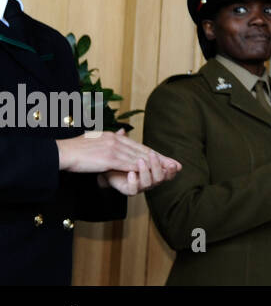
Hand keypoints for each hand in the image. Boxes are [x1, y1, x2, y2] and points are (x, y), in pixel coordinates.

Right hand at [58, 129, 177, 174]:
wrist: (62, 152)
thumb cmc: (76, 149)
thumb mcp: (96, 139)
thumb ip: (111, 138)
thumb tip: (122, 132)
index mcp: (114, 136)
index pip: (137, 145)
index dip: (152, 152)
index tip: (164, 157)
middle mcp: (116, 140)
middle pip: (142, 150)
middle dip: (159, 158)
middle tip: (173, 163)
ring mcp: (113, 149)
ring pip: (138, 157)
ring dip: (154, 164)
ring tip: (167, 169)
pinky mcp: (109, 158)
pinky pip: (128, 164)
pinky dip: (140, 169)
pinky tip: (150, 173)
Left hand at [101, 149, 181, 195]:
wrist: (105, 171)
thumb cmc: (117, 160)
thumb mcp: (124, 150)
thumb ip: (125, 141)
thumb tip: (122, 129)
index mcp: (153, 170)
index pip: (168, 171)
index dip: (171, 168)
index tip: (173, 163)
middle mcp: (148, 179)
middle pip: (161, 178)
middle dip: (158, 166)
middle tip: (153, 155)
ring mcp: (138, 185)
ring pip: (149, 183)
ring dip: (146, 171)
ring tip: (140, 161)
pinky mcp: (127, 189)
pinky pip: (133, 190)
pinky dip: (134, 181)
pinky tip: (131, 173)